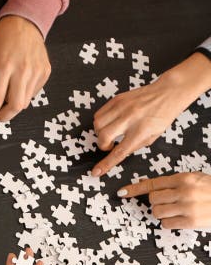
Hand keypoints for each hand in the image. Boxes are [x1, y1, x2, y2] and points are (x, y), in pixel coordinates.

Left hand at [0, 15, 50, 127]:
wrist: (24, 23)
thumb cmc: (0, 40)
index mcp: (3, 67)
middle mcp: (22, 70)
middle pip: (15, 106)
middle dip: (4, 116)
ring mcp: (36, 71)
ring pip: (25, 102)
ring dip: (13, 107)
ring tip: (5, 100)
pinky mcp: (45, 72)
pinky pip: (33, 93)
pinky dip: (24, 96)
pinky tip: (17, 87)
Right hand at [92, 52, 210, 176]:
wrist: (168, 93)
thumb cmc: (163, 115)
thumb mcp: (153, 137)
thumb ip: (133, 145)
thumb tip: (117, 153)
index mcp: (141, 131)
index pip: (119, 152)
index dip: (106, 164)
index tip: (97, 171)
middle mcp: (130, 118)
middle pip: (104, 136)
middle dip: (103, 145)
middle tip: (110, 145)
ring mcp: (122, 107)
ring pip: (97, 124)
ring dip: (100, 133)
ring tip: (110, 132)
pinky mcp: (117, 99)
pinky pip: (99, 114)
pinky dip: (100, 121)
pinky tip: (109, 122)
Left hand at [117, 172, 210, 228]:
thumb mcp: (198, 180)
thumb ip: (177, 183)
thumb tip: (153, 188)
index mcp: (185, 178)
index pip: (153, 183)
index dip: (134, 188)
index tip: (121, 192)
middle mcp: (184, 191)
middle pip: (152, 199)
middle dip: (158, 203)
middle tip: (170, 203)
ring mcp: (187, 207)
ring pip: (157, 212)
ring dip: (163, 213)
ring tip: (178, 211)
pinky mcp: (190, 221)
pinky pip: (166, 224)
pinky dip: (170, 223)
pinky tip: (182, 220)